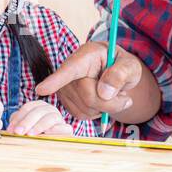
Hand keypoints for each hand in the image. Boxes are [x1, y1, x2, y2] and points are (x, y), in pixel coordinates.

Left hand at [6, 100, 73, 135]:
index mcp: (39, 106)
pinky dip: (56, 130)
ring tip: (30, 134)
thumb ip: (17, 124)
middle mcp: (50, 110)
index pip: (28, 108)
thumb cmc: (33, 135)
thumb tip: (11, 129)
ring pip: (51, 117)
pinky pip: (65, 128)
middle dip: (26, 122)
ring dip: (39, 125)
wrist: (51, 147)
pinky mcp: (67, 130)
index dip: (18, 118)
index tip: (11, 129)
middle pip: (39, 111)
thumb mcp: (24, 128)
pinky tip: (47, 134)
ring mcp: (60, 119)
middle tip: (18, 132)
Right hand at [35, 41, 157, 122]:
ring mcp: (66, 86)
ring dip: (104, 109)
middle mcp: (71, 70)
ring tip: (113, 96)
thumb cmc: (122, 66)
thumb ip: (121, 74)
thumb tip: (104, 92)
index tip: (41, 90)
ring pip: (85, 109)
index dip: (55, 80)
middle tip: (125, 98)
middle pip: (87, 96)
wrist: (116, 73)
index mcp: (87, 55)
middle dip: (109, 103)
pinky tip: (102, 102)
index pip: (69, 69)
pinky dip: (96, 114)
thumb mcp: (130, 66)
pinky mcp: (66, 100)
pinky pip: (81, 115)